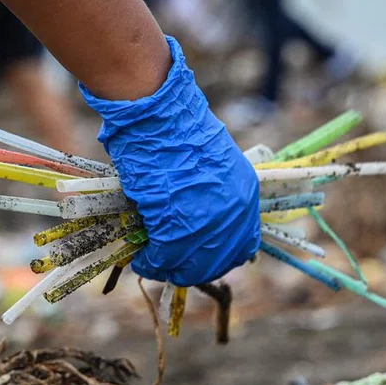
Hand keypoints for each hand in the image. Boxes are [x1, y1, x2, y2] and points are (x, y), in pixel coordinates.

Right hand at [81, 37, 260, 286]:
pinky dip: (150, 262)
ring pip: (189, 264)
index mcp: (244, 196)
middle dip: (189, 268)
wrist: (159, 116)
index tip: (195, 258)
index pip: (241, 247)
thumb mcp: (210, 166)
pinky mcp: (180, 226)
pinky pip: (165, 257)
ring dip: (167, 267)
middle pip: (215, 262)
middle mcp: (234, 214)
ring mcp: (209, 222)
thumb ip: (211, 196)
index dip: (216, 258)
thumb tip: (194, 224)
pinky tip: (141, 258)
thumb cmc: (176, 131)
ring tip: (149, 261)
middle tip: (167, 265)